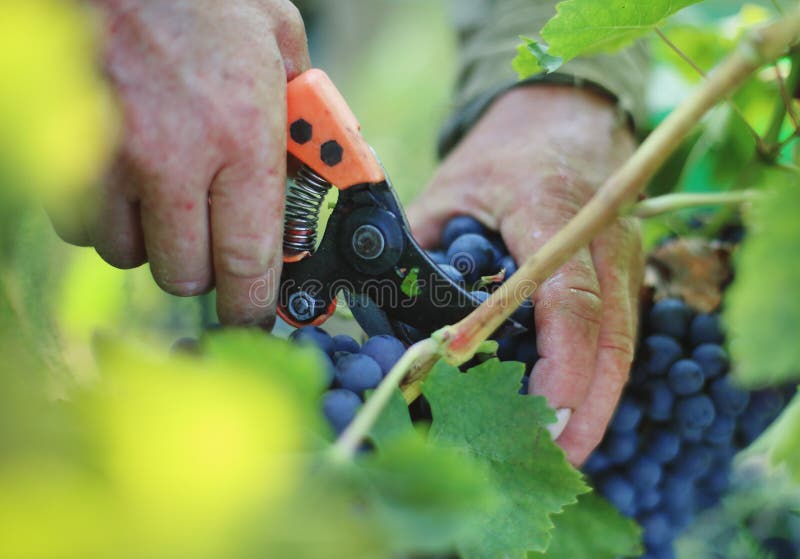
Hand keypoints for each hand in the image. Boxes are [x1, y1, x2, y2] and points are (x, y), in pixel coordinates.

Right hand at [50, 0, 308, 324]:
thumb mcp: (276, 37)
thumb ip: (302, 104)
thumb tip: (320, 157)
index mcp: (241, 136)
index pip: (250, 261)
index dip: (253, 304)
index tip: (254, 314)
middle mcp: (175, 160)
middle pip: (186, 275)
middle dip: (203, 270)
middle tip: (211, 238)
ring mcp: (111, 160)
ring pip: (128, 256)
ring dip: (151, 241)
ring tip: (165, 196)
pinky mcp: (64, 153)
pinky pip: (81, 226)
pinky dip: (103, 218)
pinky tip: (122, 182)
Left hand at [408, 85, 643, 464]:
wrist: (562, 113)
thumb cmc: (504, 150)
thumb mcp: (452, 186)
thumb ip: (426, 245)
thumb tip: (390, 315)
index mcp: (554, 212)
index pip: (569, 302)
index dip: (559, 365)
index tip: (539, 413)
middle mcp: (603, 238)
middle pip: (611, 336)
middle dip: (587, 405)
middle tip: (555, 457)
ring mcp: (624, 255)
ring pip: (623, 341)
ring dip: (598, 400)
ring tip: (566, 449)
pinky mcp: (624, 270)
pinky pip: (619, 332)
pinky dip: (600, 375)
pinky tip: (576, 409)